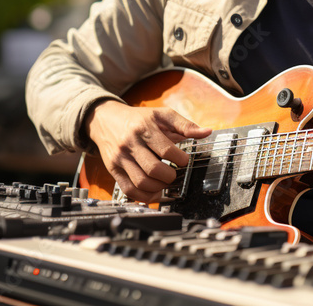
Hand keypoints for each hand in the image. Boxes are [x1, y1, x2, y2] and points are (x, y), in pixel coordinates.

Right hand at [85, 100, 211, 201]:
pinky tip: (154, 194)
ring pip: (141, 182)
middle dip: (170, 176)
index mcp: (145, 128)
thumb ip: (184, 124)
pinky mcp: (113, 169)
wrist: (106, 120)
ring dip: (158, 188)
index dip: (180, 159)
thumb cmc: (139, 118)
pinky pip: (128, 190)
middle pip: (154, 169)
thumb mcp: (162, 115)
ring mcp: (120, 158)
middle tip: (174, 174)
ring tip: (165, 183)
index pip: (166, 150)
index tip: (183, 161)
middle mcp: (130, 144)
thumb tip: (207, 132)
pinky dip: (143, 197)